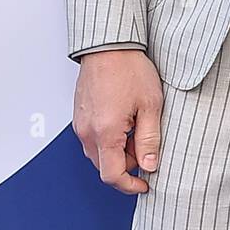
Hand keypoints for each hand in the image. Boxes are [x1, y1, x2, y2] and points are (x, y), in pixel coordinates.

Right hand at [72, 49, 163, 193]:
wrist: (108, 44)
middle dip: (126, 165)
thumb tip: (150, 164)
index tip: (144, 184)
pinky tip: (124, 120)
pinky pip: (93, 137)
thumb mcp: (150, 105)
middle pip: (104, 166)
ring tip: (137, 127)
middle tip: (146, 147)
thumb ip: (149, 139)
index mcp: (105, 132)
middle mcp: (87, 131)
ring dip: (118, 151)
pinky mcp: (80, 115)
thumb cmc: (128, 68)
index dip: (130, 185)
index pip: (112, 176)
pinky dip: (108, 138)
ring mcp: (81, 123)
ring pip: (98, 152)